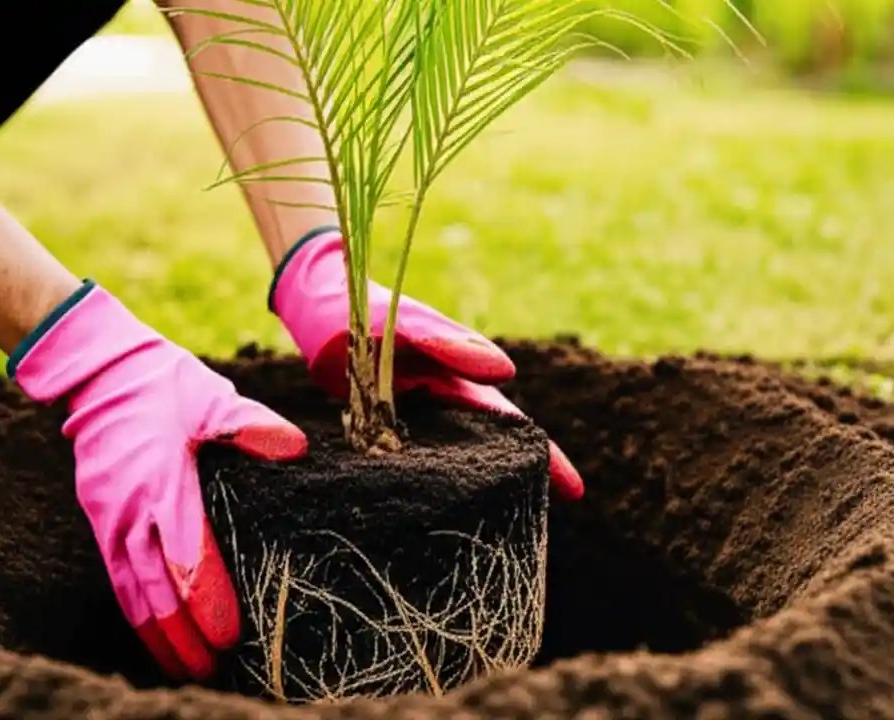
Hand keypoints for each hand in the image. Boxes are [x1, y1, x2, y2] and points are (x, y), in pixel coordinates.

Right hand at [10, 281, 307, 678]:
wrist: (99, 373)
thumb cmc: (163, 386)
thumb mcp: (211, 397)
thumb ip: (251, 427)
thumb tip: (295, 448)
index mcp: (161, 481)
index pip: (185, 555)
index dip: (205, 600)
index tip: (228, 634)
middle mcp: (130, 510)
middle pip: (156, 589)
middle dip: (184, 635)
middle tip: (215, 669)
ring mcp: (110, 519)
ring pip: (133, 592)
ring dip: (159, 635)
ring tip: (189, 669)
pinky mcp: (101, 521)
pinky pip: (118, 578)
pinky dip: (138, 613)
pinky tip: (156, 637)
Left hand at [269, 228, 582, 500]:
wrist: (319, 302)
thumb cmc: (367, 309)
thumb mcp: (408, 325)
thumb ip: (450, 343)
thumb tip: (507, 373)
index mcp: (460, 381)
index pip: (513, 427)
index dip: (544, 458)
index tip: (574, 491)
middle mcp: (444, 405)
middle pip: (491, 452)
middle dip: (520, 487)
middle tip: (541, 527)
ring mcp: (414, 420)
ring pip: (454, 464)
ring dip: (475, 493)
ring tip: (497, 531)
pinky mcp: (380, 431)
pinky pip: (411, 466)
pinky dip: (427, 488)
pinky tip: (427, 518)